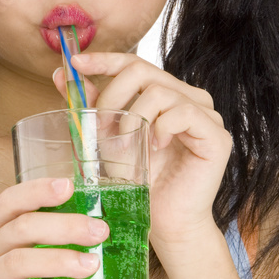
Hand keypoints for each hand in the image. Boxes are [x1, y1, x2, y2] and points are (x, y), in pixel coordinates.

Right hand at [0, 177, 109, 278]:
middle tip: (99, 230)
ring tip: (90, 265)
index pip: (10, 201)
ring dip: (58, 260)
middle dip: (64, 225)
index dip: (38, 191)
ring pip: (17, 261)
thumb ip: (47, 248)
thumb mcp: (24, 269)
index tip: (69, 185)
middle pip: (21, 227)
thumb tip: (98, 231)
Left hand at [51, 52, 232, 252]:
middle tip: (99, 126)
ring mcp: (206, 114)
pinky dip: (160, 128)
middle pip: (142, 70)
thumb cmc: (137, 179)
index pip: (133, 62)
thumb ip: (91, 104)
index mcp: (164, 93)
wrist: (163, 219)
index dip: (104, 59)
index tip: (75, 61)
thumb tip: (61, 73)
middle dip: (112, 96)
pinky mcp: (217, 134)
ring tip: (124, 143)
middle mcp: (187, 97)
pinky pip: (183, 113)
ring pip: (160, 90)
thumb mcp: (107, 136)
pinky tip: (153, 147)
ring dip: (133, 116)